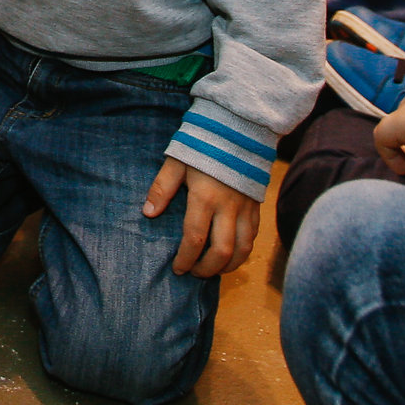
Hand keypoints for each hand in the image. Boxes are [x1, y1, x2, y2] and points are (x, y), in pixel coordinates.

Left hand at [144, 157, 261, 277]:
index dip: (185, 258)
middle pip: (221, 251)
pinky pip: (253, 237)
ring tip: (213, 270)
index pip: (194, 239)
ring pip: (242, 249)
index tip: (177, 269)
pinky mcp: (257, 207)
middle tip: (194, 274)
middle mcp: (228, 208)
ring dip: (228, 266)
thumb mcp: (176, 162)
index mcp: (204, 198)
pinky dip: (243, 252)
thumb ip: (162, 188)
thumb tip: (148, 213)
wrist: (238, 130)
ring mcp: (246, 209)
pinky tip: (231, 256)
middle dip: (207, 269)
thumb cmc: (203, 145)